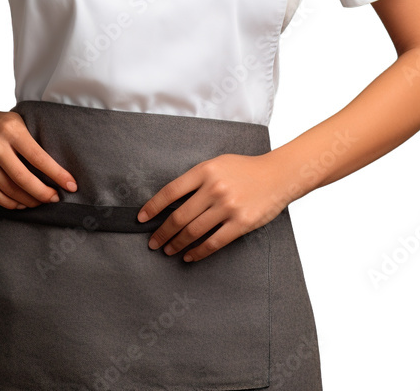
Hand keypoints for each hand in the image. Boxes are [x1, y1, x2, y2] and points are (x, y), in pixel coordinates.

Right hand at [0, 108, 77, 208]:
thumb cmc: (1, 124)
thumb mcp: (20, 123)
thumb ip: (33, 142)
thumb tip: (58, 169)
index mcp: (11, 130)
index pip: (38, 157)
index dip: (57, 174)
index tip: (71, 185)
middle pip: (22, 178)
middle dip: (43, 192)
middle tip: (55, 198)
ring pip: (9, 190)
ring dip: (29, 200)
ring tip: (41, 202)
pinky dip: (11, 203)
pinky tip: (23, 203)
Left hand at [137, 152, 286, 261]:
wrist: (277, 175)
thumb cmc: (245, 169)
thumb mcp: (218, 164)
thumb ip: (197, 179)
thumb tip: (173, 201)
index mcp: (205, 170)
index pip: (171, 191)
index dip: (153, 207)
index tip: (142, 218)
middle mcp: (214, 188)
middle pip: (179, 216)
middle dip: (162, 232)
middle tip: (153, 242)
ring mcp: (227, 207)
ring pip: (193, 231)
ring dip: (177, 243)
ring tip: (168, 250)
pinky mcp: (240, 223)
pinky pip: (213, 242)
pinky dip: (198, 251)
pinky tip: (189, 255)